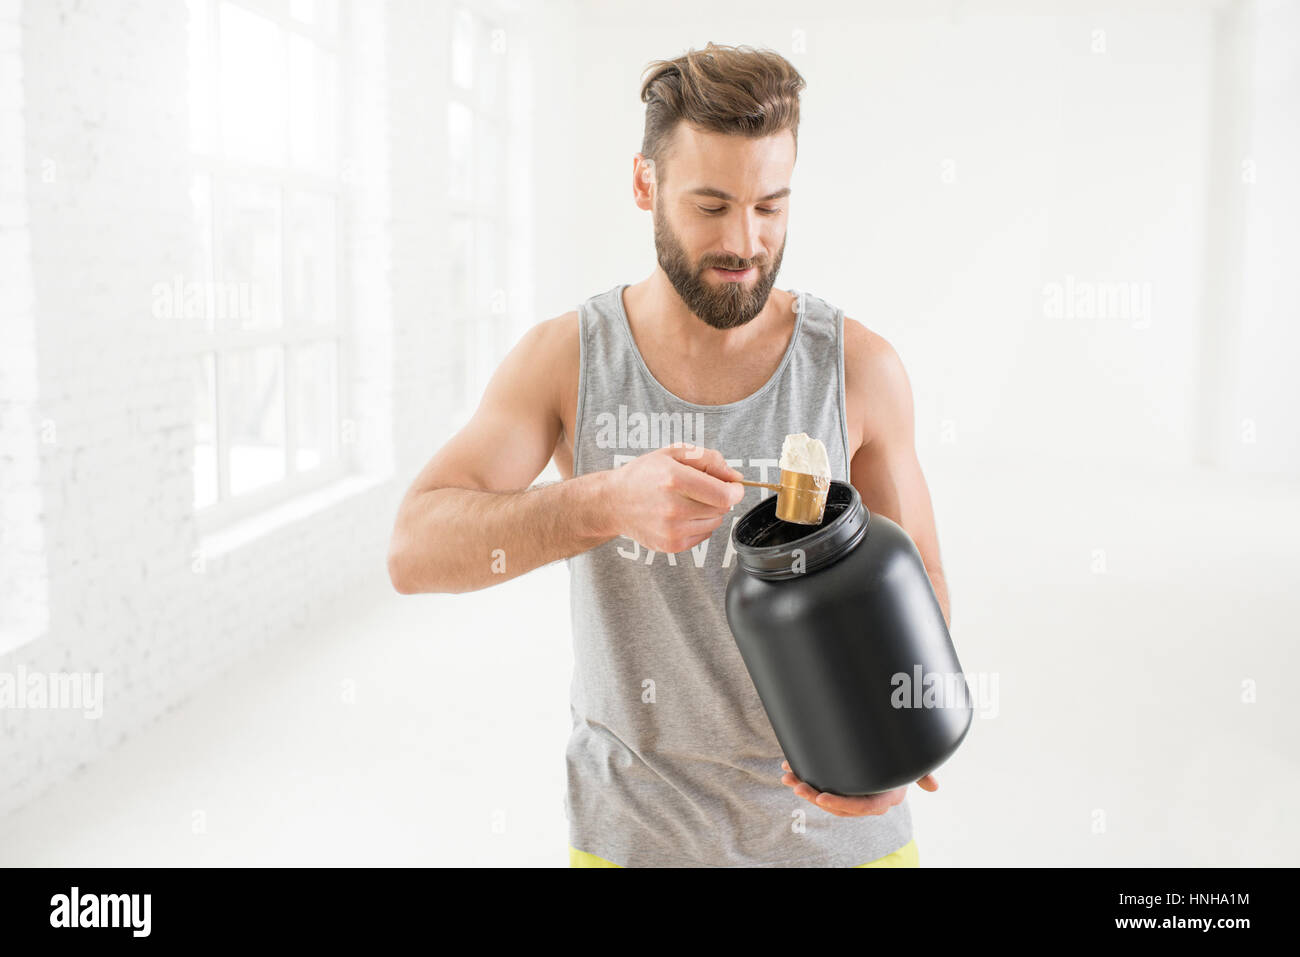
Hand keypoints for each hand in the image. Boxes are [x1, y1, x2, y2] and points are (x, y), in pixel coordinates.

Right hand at [607, 442, 744, 552]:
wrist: (614, 502)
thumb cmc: (644, 474)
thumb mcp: (673, 453)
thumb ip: (709, 459)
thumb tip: (736, 477)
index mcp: (674, 479)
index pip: (723, 494)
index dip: (735, 490)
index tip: (733, 486)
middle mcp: (673, 508)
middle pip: (721, 508)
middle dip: (719, 497)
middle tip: (702, 489)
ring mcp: (672, 530)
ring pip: (715, 523)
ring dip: (710, 511)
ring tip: (689, 501)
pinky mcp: (671, 545)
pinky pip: (703, 535)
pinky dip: (699, 524)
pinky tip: (682, 515)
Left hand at [781, 760, 938, 816]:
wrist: (892, 755)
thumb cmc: (902, 759)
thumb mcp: (912, 764)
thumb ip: (922, 774)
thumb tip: (934, 787)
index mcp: (884, 798)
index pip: (861, 806)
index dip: (841, 803)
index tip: (821, 797)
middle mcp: (867, 801)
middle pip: (838, 805)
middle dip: (814, 795)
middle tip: (796, 785)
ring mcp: (853, 795)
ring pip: (826, 798)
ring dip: (805, 788)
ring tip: (788, 777)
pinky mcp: (841, 787)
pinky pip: (822, 789)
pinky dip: (806, 781)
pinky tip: (791, 771)